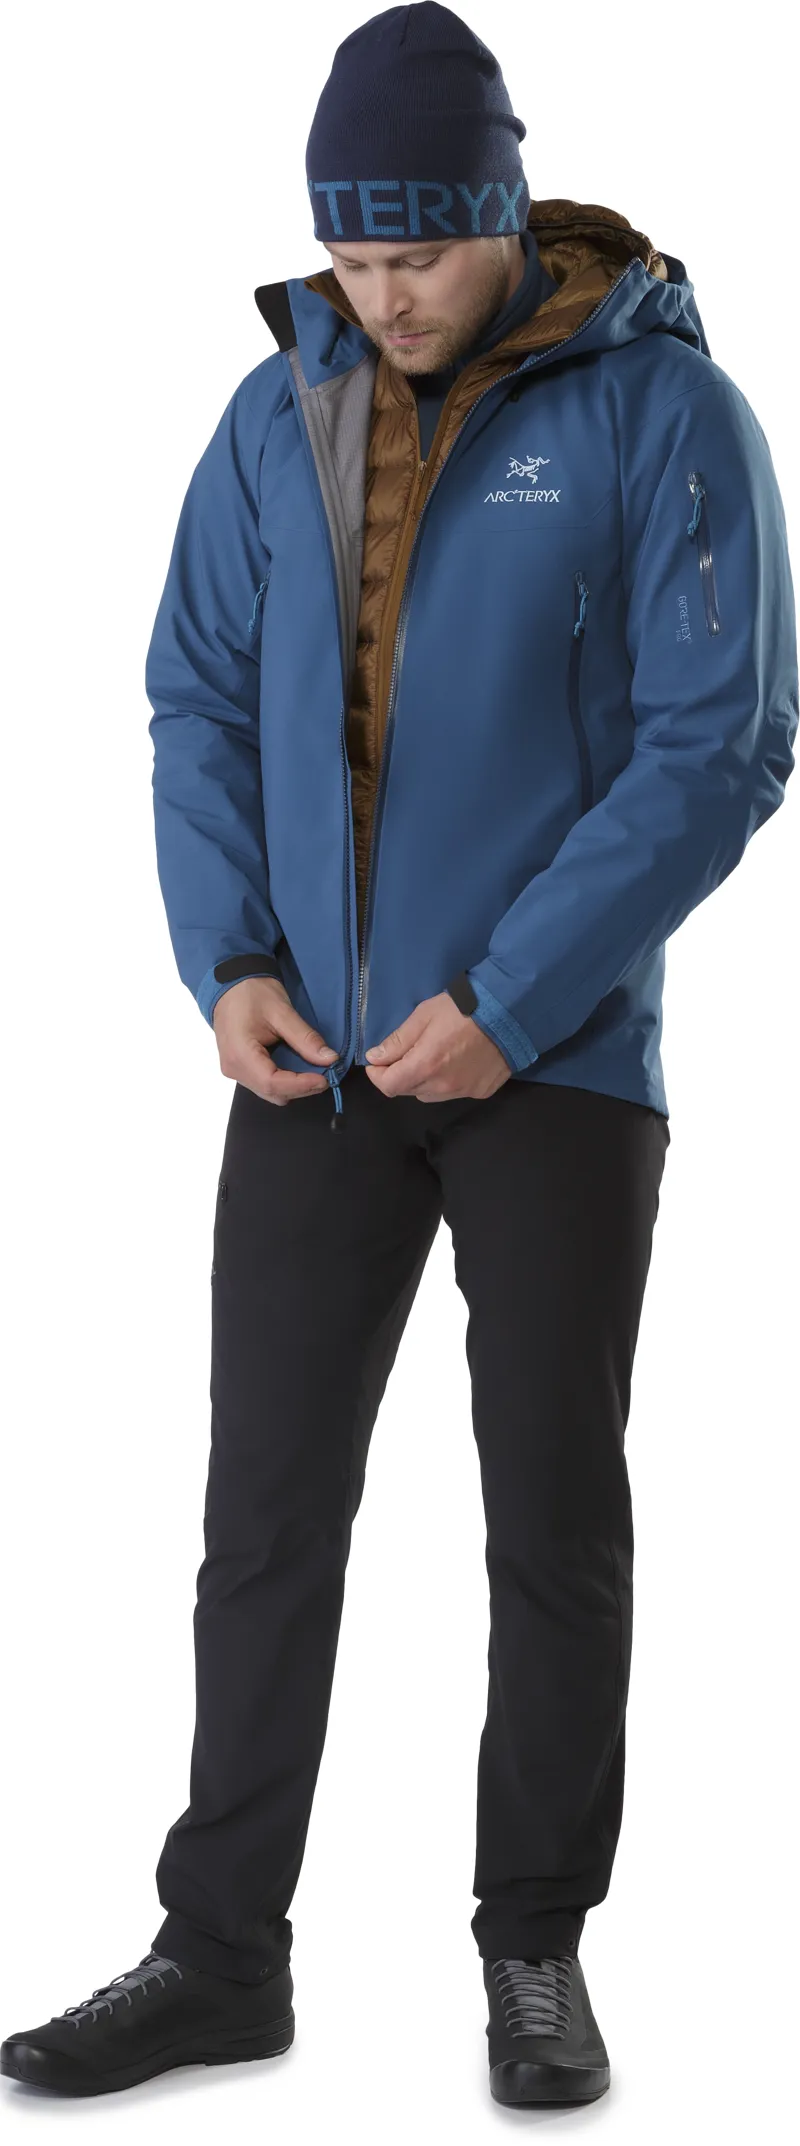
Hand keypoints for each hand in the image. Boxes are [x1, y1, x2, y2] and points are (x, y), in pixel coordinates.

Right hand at [213, 978, 337, 1104]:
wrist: (230, 984)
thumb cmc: (252, 992)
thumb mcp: (282, 1011)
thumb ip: (305, 1038)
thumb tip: (329, 1059)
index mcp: (240, 1053)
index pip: (272, 1083)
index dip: (301, 1085)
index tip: (325, 1079)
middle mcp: (233, 1068)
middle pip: (272, 1092)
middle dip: (301, 1088)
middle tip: (325, 1075)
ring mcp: (234, 1070)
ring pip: (268, 1092)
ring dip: (293, 1087)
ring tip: (313, 1072)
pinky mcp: (238, 1068)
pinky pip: (263, 1084)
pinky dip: (283, 1082)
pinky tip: (297, 1070)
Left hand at [364, 991, 510, 1100]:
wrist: (511, 1012)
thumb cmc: (464, 1008)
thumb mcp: (424, 1015)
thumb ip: (398, 1041)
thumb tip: (375, 1058)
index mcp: (425, 1066)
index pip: (389, 1086)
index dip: (377, 1075)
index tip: (377, 1062)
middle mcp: (443, 1086)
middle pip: (408, 1091)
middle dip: (399, 1075)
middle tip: (405, 1053)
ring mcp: (464, 1092)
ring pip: (430, 1094)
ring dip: (423, 1081)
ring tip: (432, 1057)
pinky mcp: (481, 1091)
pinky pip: (454, 1093)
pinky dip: (447, 1082)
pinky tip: (456, 1062)